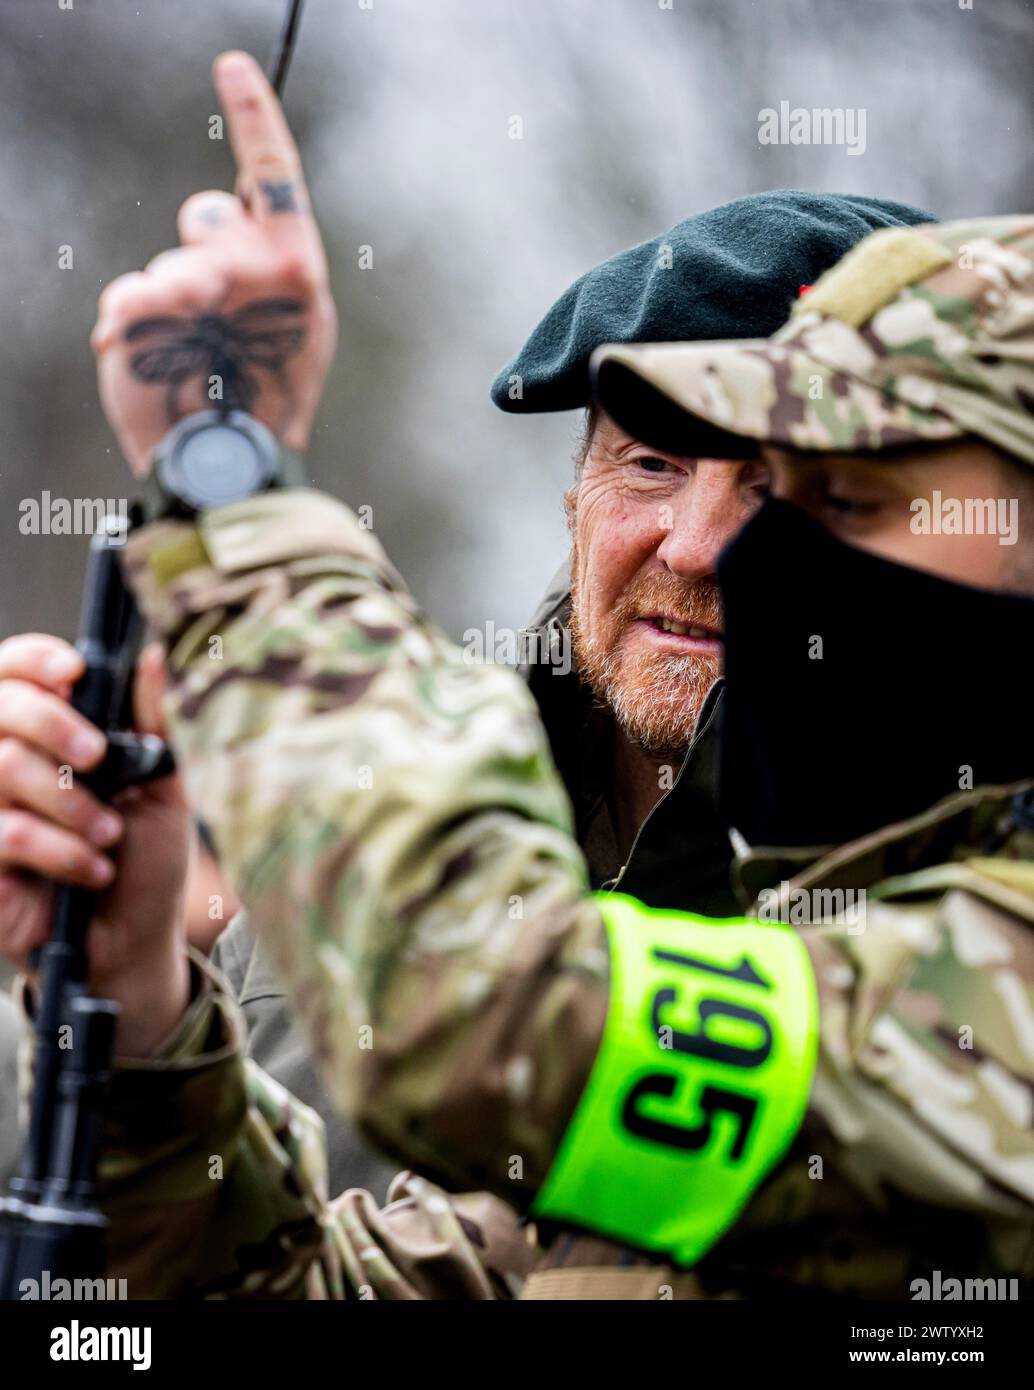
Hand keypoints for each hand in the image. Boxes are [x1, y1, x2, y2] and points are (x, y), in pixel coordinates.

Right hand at [0, 635, 192, 1055]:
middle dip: (56, 724)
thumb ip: (152, 723)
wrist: (137, 938)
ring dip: (70, 802)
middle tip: (99, 759)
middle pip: (1, 708)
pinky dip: (61, 850)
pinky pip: (6, 830)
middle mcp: (9, 760)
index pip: (14, 670)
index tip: (76, 673)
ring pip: (3, 766)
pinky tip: (93, 870)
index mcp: (50, 732)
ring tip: (109, 835)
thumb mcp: (163, 785)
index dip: (35, 660)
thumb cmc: (147, 857)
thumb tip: (153, 657)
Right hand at [92, 50, 336, 477]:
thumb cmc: (279, 395)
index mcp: (281, 258)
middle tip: (224, 294)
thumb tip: (209, 245)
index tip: (231, 67)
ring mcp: (181, 290)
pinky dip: (140, 319)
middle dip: (219, 249)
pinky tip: (148, 349)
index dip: (251, 117)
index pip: (266, 173)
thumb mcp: (303, 326)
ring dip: (187, 293)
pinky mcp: (139, 317)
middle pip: (208, 215)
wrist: (232, 454)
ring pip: (174, 258)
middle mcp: (230, 265)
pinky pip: (135, 292)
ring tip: (201, 339)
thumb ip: (275, 269)